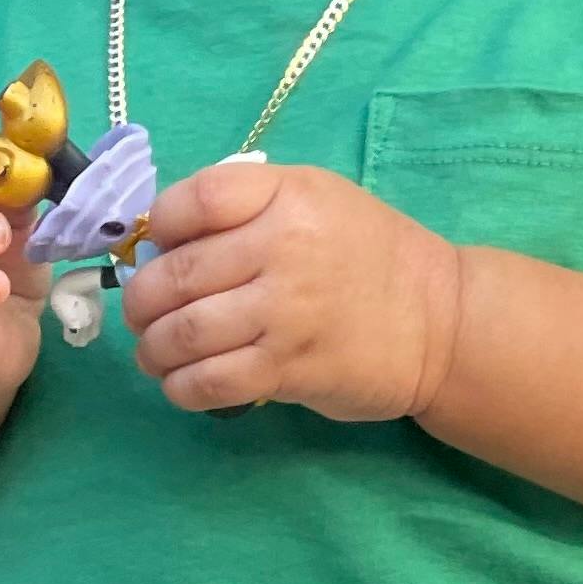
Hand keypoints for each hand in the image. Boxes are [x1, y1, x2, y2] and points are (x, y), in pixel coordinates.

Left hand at [121, 158, 461, 419]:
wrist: (440, 321)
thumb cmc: (369, 254)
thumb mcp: (317, 198)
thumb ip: (247, 205)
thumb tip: (165, 240)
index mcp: (288, 197)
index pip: (193, 201)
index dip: (160, 226)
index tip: (161, 247)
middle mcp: (283, 250)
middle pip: (175, 275)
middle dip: (142, 300)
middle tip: (142, 314)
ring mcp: (285, 313)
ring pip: (183, 334)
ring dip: (152, 348)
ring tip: (154, 353)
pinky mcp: (290, 369)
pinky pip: (210, 382)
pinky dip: (180, 386)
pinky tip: (180, 383)